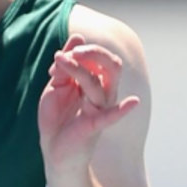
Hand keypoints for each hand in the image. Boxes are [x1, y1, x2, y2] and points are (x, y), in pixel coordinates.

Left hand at [38, 35, 139, 169]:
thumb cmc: (58, 118)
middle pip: (111, 66)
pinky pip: (111, 117)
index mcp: (95, 83)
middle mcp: (102, 94)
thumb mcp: (56, 86)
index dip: (78, 51)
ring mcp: (100, 109)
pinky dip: (122, 110)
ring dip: (79, 69)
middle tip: (72, 52)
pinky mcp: (95, 125)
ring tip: (60, 62)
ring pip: (99, 83)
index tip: (58, 59)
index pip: (98, 58)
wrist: (52, 149)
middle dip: (93, 52)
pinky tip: (133, 102)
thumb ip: (65, 65)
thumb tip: (77, 37)